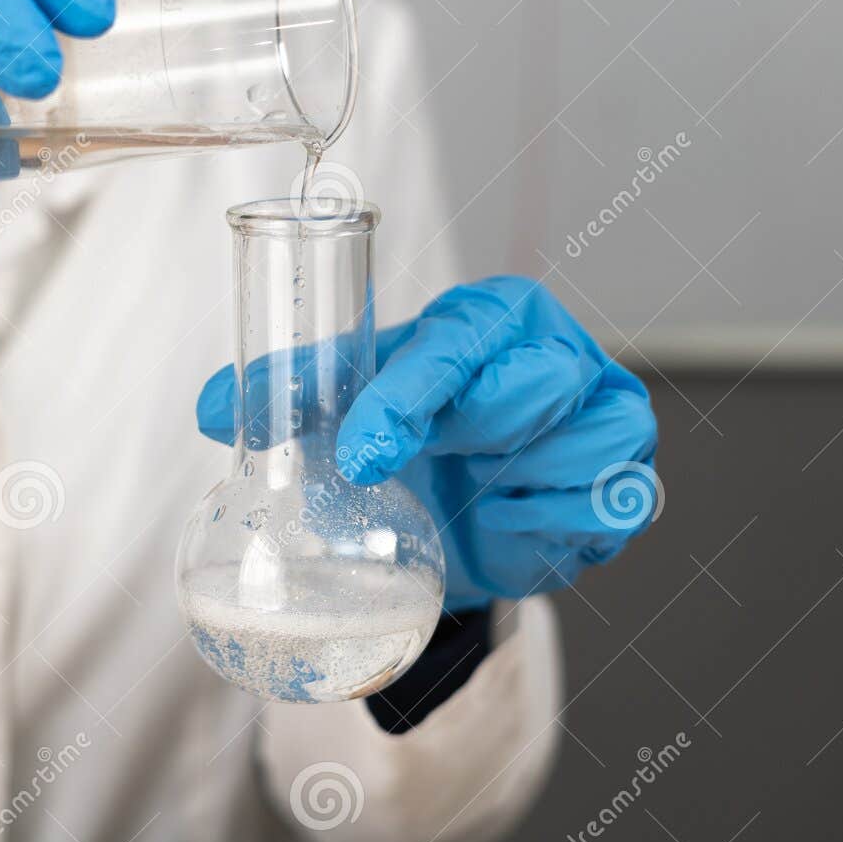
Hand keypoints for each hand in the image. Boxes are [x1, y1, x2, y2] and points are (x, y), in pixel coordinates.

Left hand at [196, 276, 660, 610]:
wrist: (460, 515)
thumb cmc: (411, 436)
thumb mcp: (351, 403)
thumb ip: (289, 392)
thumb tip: (215, 406)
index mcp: (493, 315)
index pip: (457, 340)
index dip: (407, 397)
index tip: (360, 452)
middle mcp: (561, 353)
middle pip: (530, 384)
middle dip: (464, 434)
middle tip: (416, 466)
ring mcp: (607, 417)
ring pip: (577, 448)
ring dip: (507, 484)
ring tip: (468, 489)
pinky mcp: (627, 485)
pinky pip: (597, 510)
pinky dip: (542, 526)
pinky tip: (505, 519)